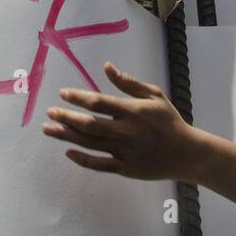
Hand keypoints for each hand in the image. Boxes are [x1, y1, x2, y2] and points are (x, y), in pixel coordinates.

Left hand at [43, 62, 200, 181]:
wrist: (187, 153)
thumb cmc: (168, 121)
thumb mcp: (153, 95)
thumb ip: (128, 82)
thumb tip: (106, 66)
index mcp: (132, 111)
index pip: (98, 102)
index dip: (78, 97)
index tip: (63, 93)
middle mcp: (126, 132)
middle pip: (89, 125)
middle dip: (65, 117)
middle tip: (49, 112)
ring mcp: (125, 152)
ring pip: (89, 144)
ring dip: (66, 136)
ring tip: (48, 129)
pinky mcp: (126, 169)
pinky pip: (99, 165)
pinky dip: (82, 159)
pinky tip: (68, 152)